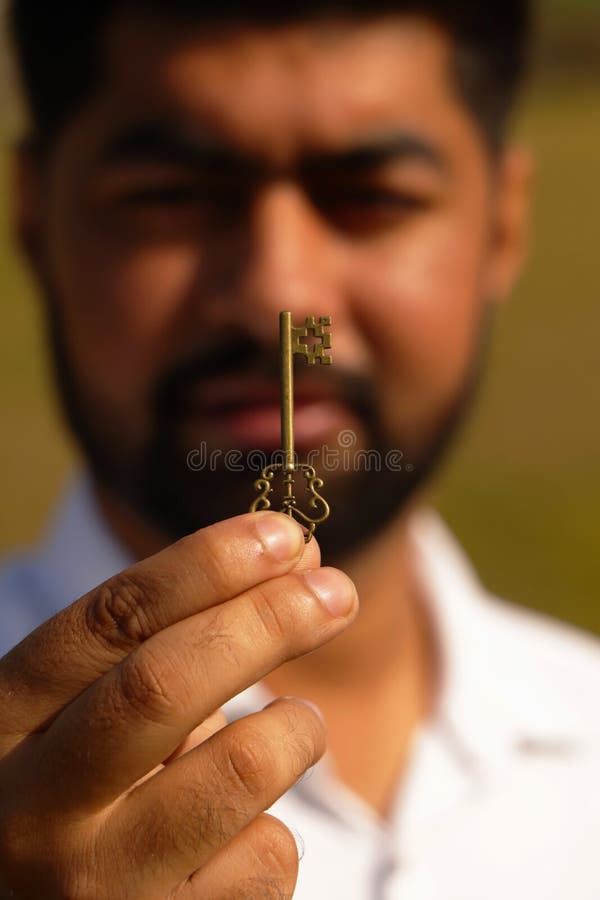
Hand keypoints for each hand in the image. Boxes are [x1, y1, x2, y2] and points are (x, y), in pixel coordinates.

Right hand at [0, 512, 357, 898]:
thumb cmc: (83, 796)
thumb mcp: (86, 717)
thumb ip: (170, 646)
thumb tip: (300, 564)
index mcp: (4, 726)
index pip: (106, 622)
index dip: (202, 565)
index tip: (279, 534)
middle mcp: (34, 811)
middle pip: (165, 684)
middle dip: (266, 620)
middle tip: (335, 590)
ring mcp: (95, 888)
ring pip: (244, 769)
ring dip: (294, 730)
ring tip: (292, 728)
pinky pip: (266, 858)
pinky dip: (272, 827)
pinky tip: (237, 836)